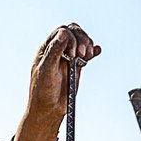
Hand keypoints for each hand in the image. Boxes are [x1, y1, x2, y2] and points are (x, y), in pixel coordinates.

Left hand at [19, 22, 100, 140]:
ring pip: (81, 41)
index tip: (72, 55)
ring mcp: (68, 57)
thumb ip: (55, 50)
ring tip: (87, 56)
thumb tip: (63, 33)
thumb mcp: (47, 69)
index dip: (71, 39)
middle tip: (82, 54)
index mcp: (47, 48)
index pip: (62, 32)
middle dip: (81, 39)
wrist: (49, 108)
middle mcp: (58, 49)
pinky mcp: (76, 66)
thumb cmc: (43, 91)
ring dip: (88, 44)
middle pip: (73, 32)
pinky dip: (93, 51)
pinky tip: (97, 51)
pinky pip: (87, 54)